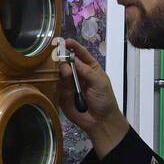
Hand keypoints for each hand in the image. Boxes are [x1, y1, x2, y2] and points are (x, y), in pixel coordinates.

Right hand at [58, 38, 128, 157]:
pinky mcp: (63, 96)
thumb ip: (86, 70)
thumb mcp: (99, 82)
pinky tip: (67, 90)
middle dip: (65, 60)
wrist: (101, 121)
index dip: (74, 47)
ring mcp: (70, 85)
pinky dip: (62, 86)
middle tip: (64, 61)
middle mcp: (78, 75)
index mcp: (90, 68)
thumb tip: (72, 60)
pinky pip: (58, 88)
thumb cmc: (105, 100)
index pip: (81, 54)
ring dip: (63, 73)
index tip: (67, 42)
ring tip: (66, 74)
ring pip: (61, 74)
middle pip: (67, 62)